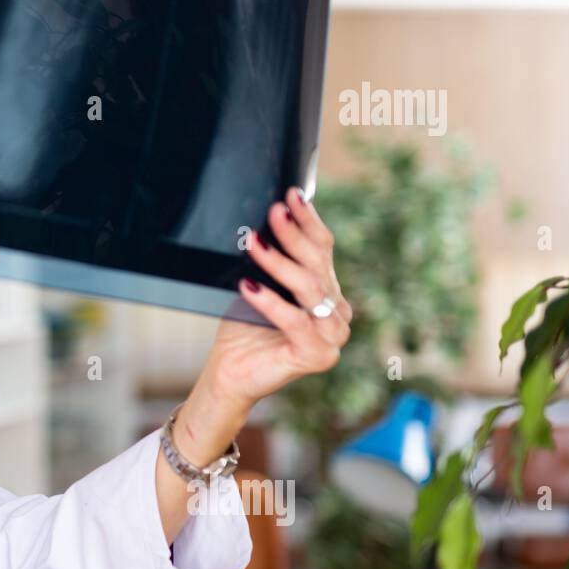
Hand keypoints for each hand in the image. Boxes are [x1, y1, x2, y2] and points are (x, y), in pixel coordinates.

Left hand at [206, 186, 352, 409]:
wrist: (231, 373)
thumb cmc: (244, 330)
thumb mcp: (259, 285)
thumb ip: (273, 261)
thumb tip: (270, 217)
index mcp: (329, 295)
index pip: (324, 249)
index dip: (309, 220)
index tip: (292, 195)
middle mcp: (337, 314)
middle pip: (318, 265)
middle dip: (293, 235)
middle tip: (273, 212)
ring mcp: (332, 337)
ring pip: (309, 289)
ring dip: (279, 262)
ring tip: (253, 243)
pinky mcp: (318, 356)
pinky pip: (295, 321)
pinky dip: (270, 301)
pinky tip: (247, 285)